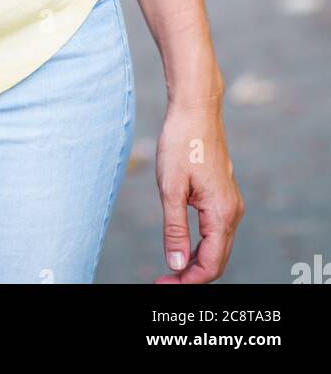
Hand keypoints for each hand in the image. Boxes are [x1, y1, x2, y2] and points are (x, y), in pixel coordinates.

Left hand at [153, 98, 243, 282]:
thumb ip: (174, 229)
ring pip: (217, 246)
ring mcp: (230, 203)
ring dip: (196, 262)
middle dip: (191, 276)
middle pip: (216, 260)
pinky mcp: (223, 195)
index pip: (210, 265)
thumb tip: (176, 264)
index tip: (162, 284)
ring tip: (169, 269)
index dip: (187, 281)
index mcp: (222, 213)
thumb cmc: (181, 143)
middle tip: (162, 282)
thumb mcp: (170, 188)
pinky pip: (216, 231)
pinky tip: (182, 246)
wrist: (196, 109)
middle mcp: (232, 212)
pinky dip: (201, 245)